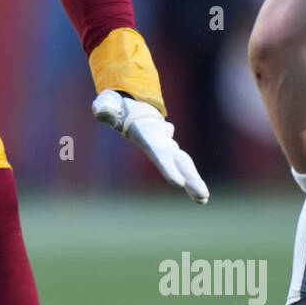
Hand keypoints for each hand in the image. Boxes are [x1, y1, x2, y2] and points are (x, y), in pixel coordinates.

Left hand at [92, 89, 208, 203]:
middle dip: (191, 177)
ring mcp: (167, 148)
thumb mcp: (108, 105)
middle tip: (203, 194)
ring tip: (203, 199)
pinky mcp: (168, 154)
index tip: (178, 184)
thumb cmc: (118, 108)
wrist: (134, 107)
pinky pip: (183, 169)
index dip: (168, 168)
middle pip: (179, 160)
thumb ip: (105, 108)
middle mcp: (162, 141)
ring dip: (194, 182)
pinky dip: (192, 182)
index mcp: (147, 134)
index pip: (159, 153)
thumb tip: (102, 112)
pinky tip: (200, 198)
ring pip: (184, 165)